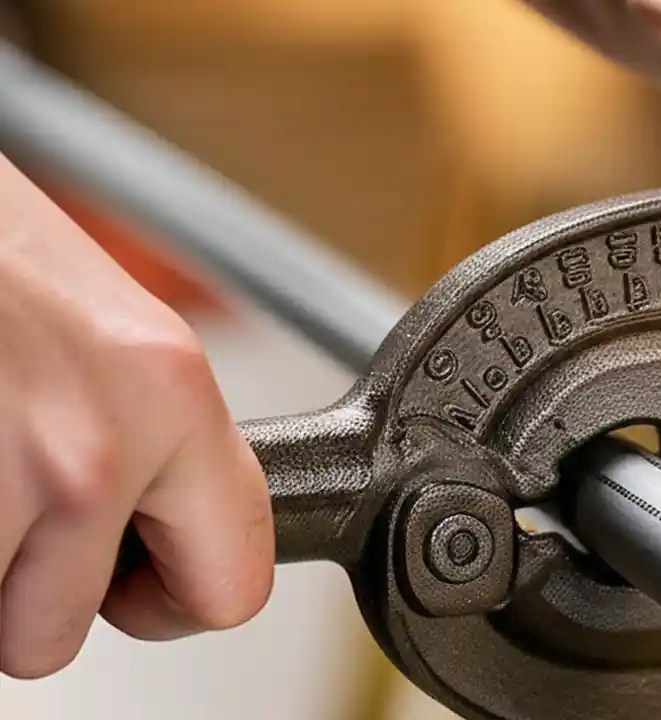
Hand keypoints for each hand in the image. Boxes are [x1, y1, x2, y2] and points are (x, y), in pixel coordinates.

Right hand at [0, 156, 272, 677]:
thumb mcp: (107, 326)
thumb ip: (145, 427)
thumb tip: (153, 517)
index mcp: (170, 391)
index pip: (234, 583)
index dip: (172, 603)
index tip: (139, 584)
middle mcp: (99, 444)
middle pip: (63, 632)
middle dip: (26, 594)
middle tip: (12, 517)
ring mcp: (10, 472)